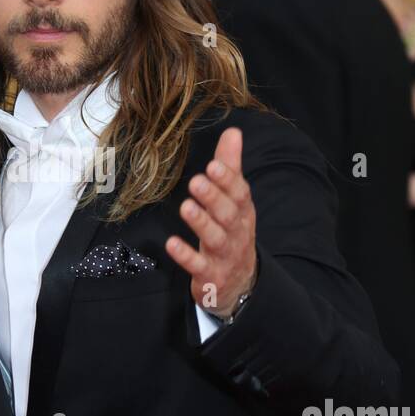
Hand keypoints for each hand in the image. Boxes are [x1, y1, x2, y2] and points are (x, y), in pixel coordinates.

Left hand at [165, 127, 256, 318]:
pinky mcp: (211, 276)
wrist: (241, 283)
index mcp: (243, 212)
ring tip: (186, 206)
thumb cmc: (233, 233)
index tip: (213, 164)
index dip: (228, 180)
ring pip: (215, 239)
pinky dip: (186, 256)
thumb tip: (233, 132)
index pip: (239, 193)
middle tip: (196, 180)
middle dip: (214, 198)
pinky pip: (198, 266)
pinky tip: (172, 243)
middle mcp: (237, 233)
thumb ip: (231, 167)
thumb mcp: (235, 201)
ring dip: (201, 223)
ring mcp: (225, 256)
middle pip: (228, 214)